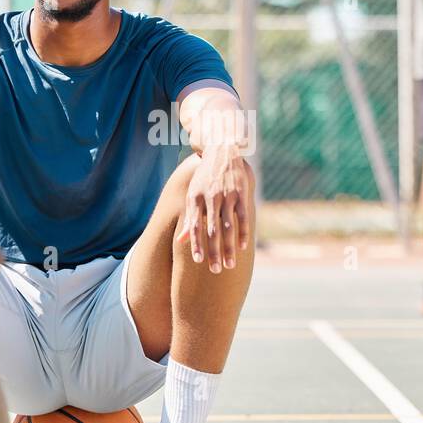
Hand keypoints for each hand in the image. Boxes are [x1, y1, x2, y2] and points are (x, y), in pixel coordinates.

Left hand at [177, 146, 251, 273]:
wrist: (221, 151)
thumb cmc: (204, 178)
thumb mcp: (193, 195)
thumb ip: (188, 219)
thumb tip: (180, 241)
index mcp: (195, 199)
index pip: (195, 226)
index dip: (196, 244)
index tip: (198, 261)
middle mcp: (210, 198)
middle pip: (211, 231)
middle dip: (214, 252)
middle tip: (216, 270)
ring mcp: (226, 196)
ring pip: (228, 227)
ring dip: (229, 248)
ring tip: (229, 265)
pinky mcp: (241, 193)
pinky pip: (242, 217)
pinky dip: (243, 233)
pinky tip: (242, 247)